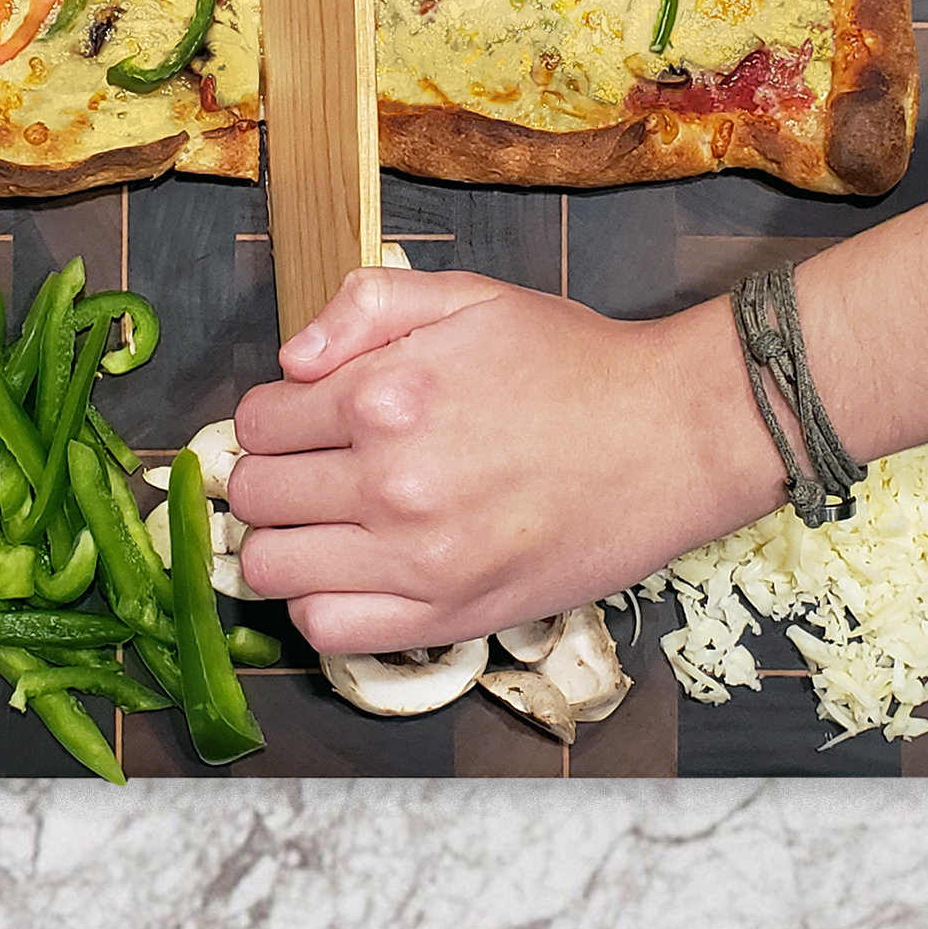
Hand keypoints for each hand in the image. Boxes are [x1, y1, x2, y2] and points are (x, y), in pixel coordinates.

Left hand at [229, 270, 782, 652]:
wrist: (671, 436)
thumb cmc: (573, 364)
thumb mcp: (469, 298)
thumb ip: (364, 306)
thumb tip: (289, 359)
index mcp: (385, 395)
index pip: (256, 421)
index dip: (273, 414)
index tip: (304, 418)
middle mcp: (391, 483)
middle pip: (255, 494)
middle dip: (271, 474)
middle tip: (314, 466)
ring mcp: (418, 560)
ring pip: (270, 568)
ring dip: (282, 541)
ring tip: (326, 521)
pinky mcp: (450, 617)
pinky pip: (326, 630)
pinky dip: (319, 603)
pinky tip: (353, 571)